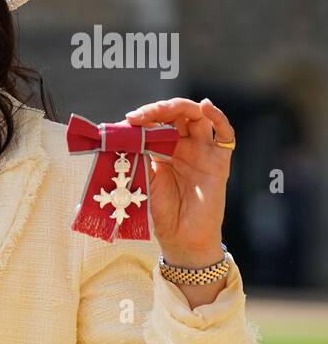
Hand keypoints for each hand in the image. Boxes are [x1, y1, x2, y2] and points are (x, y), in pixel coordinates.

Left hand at [124, 96, 232, 266]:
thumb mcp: (141, 178)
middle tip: (139, 116)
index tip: (126, 121)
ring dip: (180, 108)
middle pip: (175, 114)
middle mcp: (183, 145)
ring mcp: (203, 150)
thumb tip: (119, 131)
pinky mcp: (220, 160)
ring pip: (197, 116)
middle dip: (157, 110)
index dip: (142, 117)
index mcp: (162, 148)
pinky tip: (205, 106)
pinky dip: (217, 115)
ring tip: (163, 110)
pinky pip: (225, 133)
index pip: (155, 121)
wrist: (180, 237)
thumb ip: (135, 155)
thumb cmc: (158, 210)